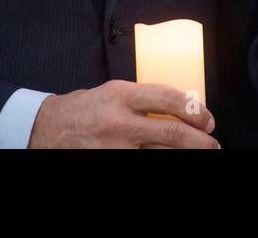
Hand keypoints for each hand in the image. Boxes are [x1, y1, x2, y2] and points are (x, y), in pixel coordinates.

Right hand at [28, 80, 218, 147]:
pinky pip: (143, 165)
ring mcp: (114, 148)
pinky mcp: (108, 162)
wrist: (45, 130)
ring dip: (184, 156)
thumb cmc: (82, 109)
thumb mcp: (113, 92)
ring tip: (199, 155)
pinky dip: (160, 162)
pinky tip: (170, 161)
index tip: (208, 120)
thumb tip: (179, 109)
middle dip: (199, 141)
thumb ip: (142, 100)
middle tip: (213, 145)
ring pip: (160, 155)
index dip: (194, 111)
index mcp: (121, 95)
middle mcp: (119, 122)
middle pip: (170, 134)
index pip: (168, 99)